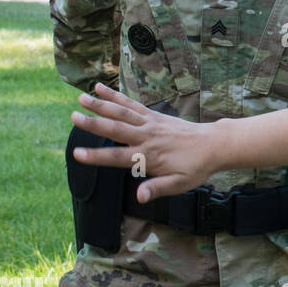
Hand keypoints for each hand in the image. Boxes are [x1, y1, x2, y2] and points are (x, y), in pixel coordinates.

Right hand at [71, 83, 219, 201]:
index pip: (118, 157)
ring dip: (101, 104)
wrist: (214, 145)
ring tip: (81, 97)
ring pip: (122, 112)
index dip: (97, 156)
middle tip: (73, 116)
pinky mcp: (153, 115)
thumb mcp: (180, 184)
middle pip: (116, 128)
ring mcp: (150, 123)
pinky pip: (132, 104)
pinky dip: (116, 96)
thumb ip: (157, 188)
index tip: (77, 153)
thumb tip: (139, 198)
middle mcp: (147, 137)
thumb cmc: (196, 167)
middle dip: (94, 122)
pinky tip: (100, 88)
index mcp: (149, 156)